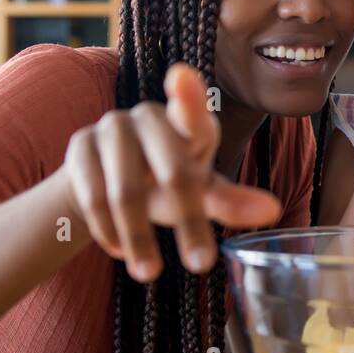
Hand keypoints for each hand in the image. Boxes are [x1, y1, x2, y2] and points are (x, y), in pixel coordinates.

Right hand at [61, 63, 281, 281]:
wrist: (105, 185)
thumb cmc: (167, 185)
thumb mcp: (201, 194)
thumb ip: (231, 201)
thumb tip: (273, 210)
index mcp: (189, 124)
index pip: (192, 110)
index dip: (188, 95)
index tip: (182, 78)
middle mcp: (149, 117)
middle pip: (172, 172)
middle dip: (189, 223)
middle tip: (201, 265)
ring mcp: (111, 128)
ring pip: (126, 191)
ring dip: (139, 239)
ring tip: (150, 274)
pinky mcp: (80, 146)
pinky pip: (92, 197)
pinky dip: (108, 232)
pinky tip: (119, 251)